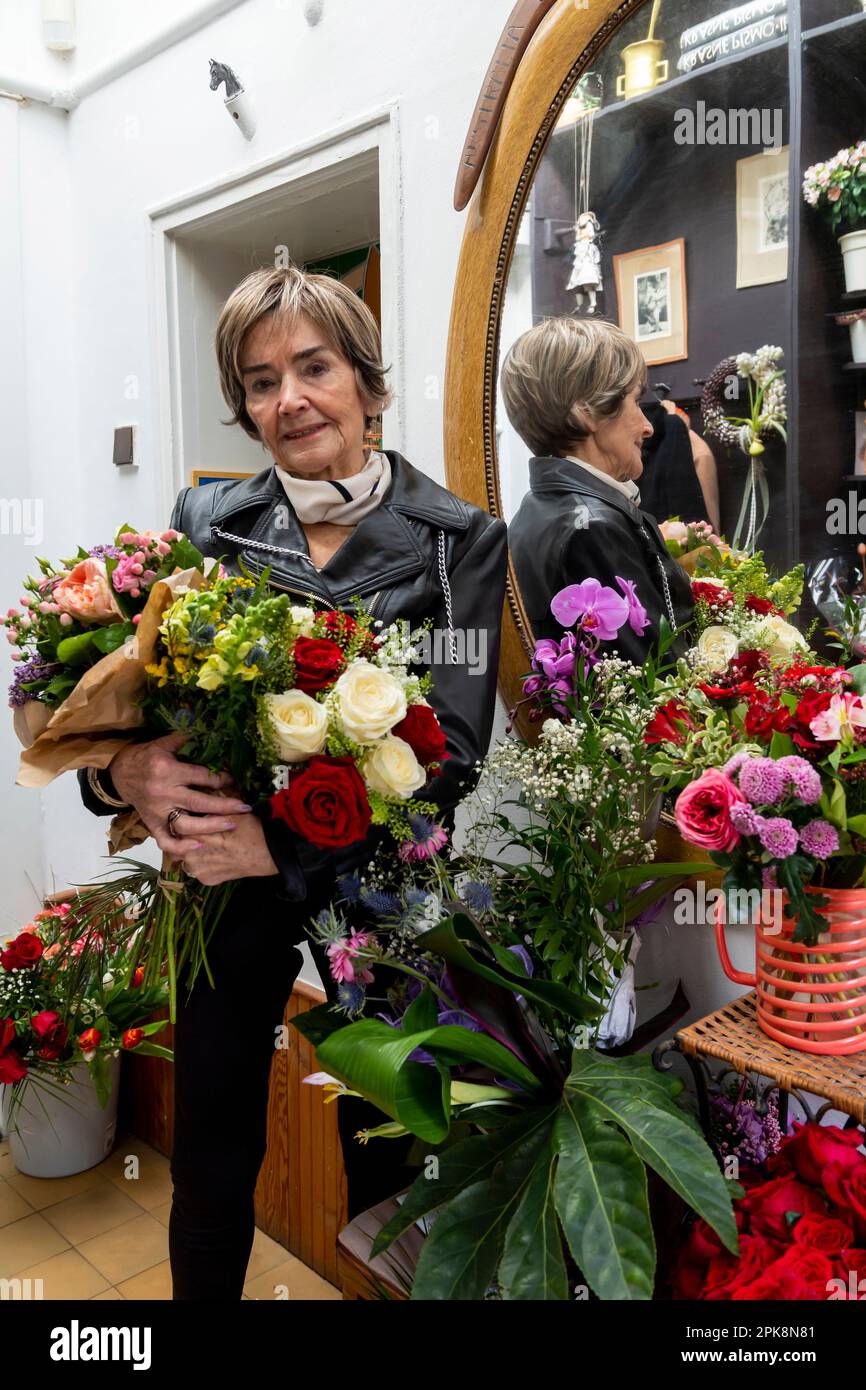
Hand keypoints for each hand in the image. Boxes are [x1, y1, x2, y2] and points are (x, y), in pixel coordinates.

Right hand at [108, 731, 254, 858]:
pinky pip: (165, 840)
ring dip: (211, 827)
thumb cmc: (146, 757)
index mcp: (168, 770)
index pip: (201, 777)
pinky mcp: (151, 824)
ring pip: (187, 824)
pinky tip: (199, 846)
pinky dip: (181, 847)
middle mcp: (164, 792)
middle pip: (199, 803)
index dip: (221, 779)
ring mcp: (157, 811)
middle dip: (225, 806)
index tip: (235, 780)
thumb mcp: (163, 743)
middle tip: (245, 808)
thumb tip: (212, 734)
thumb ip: (186, 740)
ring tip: (232, 825)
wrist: (120, 774)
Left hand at [178, 810, 278, 885]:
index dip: (186, 821)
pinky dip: (205, 864)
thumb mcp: (228, 811)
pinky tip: (218, 858)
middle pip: (179, 844)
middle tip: (203, 834)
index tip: (193, 819)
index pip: (177, 826)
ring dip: (194, 852)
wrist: (268, 853)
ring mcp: (197, 869)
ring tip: (211, 846)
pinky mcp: (206, 880)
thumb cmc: (250, 829)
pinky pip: (199, 870)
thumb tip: (196, 804)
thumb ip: (208, 810)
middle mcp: (190, 853)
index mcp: (193, 833)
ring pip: (187, 858)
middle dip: (187, 839)